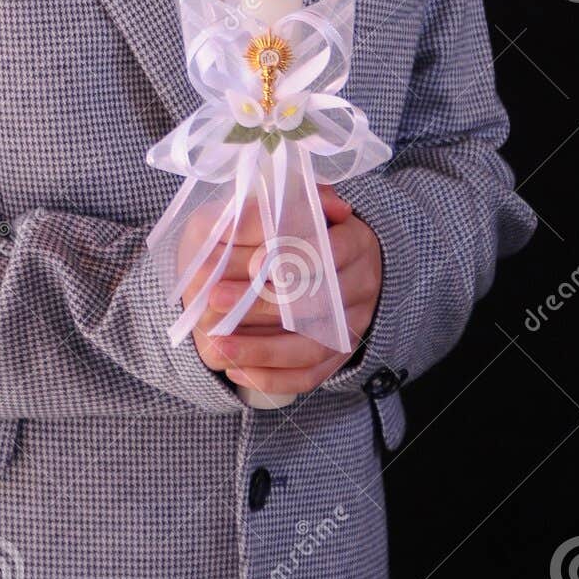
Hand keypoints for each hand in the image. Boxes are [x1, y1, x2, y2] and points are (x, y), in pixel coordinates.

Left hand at [180, 184, 382, 396]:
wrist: (350, 262)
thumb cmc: (313, 228)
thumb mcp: (305, 205)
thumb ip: (283, 201)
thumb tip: (252, 211)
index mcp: (357, 241)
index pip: (330, 249)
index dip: (293, 256)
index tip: (253, 261)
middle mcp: (362, 286)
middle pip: (317, 303)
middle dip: (263, 304)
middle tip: (216, 297)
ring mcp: (354, 325)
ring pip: (311, 346)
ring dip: (262, 350)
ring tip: (218, 345)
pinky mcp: (341, 355)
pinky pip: (310, 375)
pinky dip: (274, 378)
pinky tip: (236, 371)